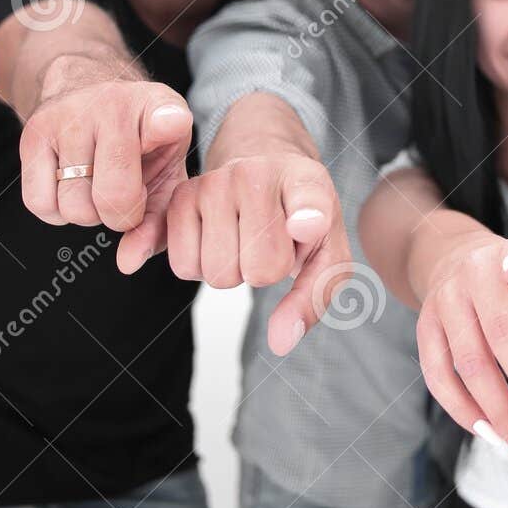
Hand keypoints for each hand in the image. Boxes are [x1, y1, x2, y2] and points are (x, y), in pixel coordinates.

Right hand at [19, 78, 192, 255]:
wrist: (89, 89)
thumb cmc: (139, 141)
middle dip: (120, 216)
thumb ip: (159, 220)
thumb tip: (129, 262)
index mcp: (160, 110)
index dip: (165, 127)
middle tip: (122, 199)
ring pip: (74, 206)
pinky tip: (71, 189)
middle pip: (113, 197)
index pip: (165, 119)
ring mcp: (69, 117)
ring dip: (87, 213)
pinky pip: (39, 203)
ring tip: (96, 188)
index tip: (167, 126)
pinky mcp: (33, 133)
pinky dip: (56, 211)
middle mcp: (113, 106)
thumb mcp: (165, 170)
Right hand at [156, 150, 350, 356]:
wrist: (264, 166)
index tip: (308, 226)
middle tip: (270, 243)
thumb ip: (314, 297)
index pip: (309, 203)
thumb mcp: (326, 252)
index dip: (308, 218)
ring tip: (245, 237)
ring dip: (232, 270)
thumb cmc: (299, 217)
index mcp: (308, 183)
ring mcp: (216, 181)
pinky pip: (184, 266)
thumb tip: (280, 341)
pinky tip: (218, 238)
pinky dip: (200, 266)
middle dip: (265, 272)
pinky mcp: (181, 195)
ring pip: (217, 273)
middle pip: (259, 271)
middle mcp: (260, 174)